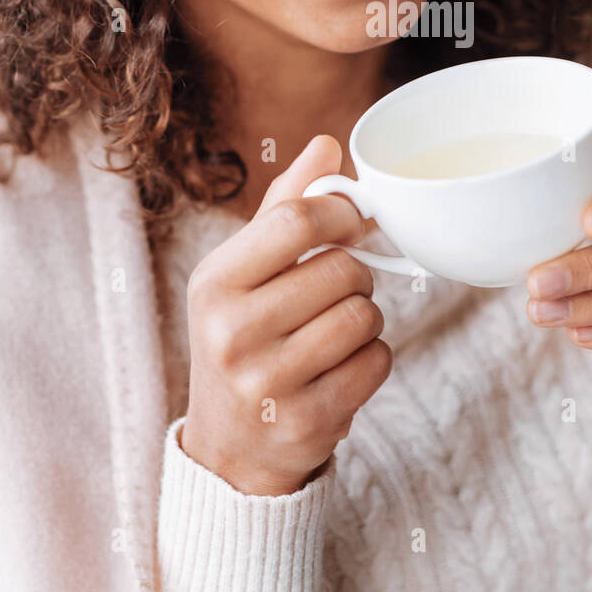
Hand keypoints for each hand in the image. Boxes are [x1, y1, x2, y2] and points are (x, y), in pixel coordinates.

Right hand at [181, 135, 391, 496]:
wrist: (230, 446)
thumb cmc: (245, 336)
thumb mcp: (245, 269)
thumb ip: (287, 204)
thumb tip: (328, 145)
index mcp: (214, 282)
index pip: (295, 221)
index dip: (339, 214)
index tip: (350, 223)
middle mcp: (233, 332)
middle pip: (342, 270)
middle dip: (354, 274)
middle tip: (336, 290)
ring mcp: (269, 382)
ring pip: (366, 316)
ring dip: (366, 317)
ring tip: (335, 330)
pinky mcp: (308, 421)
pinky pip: (377, 362)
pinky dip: (372, 359)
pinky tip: (340, 368)